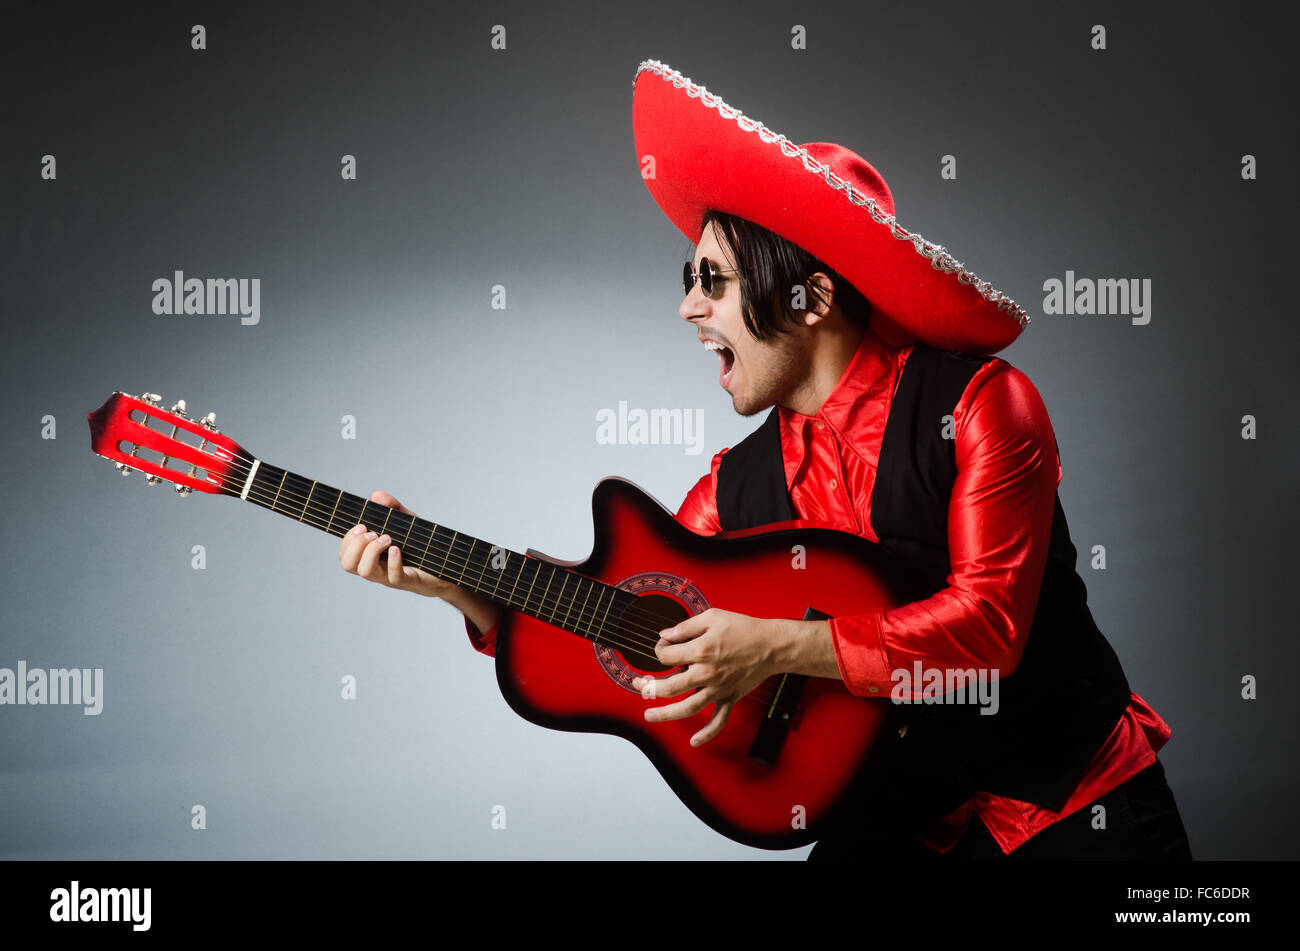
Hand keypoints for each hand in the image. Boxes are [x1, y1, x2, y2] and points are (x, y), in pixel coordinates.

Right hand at [337, 490, 457, 598]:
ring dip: (371, 552)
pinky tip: (397, 548)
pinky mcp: (408, 581)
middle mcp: (376, 569)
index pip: (344, 555)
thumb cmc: (421, 545)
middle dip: (355, 545)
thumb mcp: (407, 522)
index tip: (362, 525)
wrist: (445, 565)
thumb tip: (376, 495)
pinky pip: (394, 577)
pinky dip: (393, 561)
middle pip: (348, 565)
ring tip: (387, 538)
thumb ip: (392, 508)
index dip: (347, 540)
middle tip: (373, 533)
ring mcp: (390, 577)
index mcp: (370, 557)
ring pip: (366, 572)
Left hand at [631, 608, 785, 746]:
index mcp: (701, 651)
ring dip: (665, 714)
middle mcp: (707, 673)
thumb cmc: (743, 628)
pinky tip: (694, 741)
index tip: (662, 647)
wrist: (771, 645)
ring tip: (649, 715)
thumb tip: (665, 636)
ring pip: (687, 708)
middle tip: (637, 685)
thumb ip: (686, 627)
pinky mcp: (730, 697)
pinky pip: (718, 721)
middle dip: (648, 687)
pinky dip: (706, 734)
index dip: (659, 650)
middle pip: (669, 687)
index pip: (667, 657)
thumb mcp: (712, 616)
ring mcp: (718, 689)